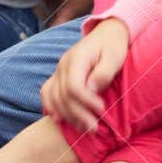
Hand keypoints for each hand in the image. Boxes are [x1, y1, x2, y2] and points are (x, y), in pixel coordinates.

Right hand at [41, 17, 129, 131]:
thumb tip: (91, 89)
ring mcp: (58, 70)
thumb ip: (103, 73)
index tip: (101, 109)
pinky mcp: (58, 76)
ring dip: (68, 115)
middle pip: (63, 95)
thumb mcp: (114, 57)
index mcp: (76, 59)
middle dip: (78, 114)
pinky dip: (50, 106)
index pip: (73, 85)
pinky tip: (59, 119)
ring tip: (84, 128)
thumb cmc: (113, 46)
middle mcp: (63, 65)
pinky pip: (46, 92)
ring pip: (54, 97)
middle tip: (95, 129)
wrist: (106, 33)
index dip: (85, 101)